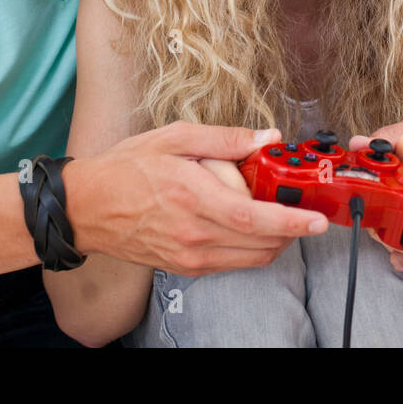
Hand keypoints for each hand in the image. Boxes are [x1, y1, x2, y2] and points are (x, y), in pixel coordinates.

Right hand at [66, 122, 327, 275]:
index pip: (254, 217)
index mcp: (193, 197)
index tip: (317, 219)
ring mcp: (190, 255)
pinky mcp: (185, 267)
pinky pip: (233, 263)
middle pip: (261, 243)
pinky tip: (250, 225)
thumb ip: (225, 139)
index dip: (291, 221)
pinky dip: (252, 248)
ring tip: (280, 215)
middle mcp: (194, 233)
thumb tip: (266, 136)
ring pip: (251, 258)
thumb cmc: (127, 167)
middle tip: (305, 210)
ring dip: (275, 241)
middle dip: (292, 230)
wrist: (86, 207)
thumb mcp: (174, 137)